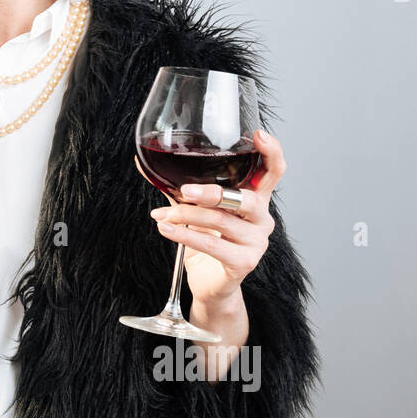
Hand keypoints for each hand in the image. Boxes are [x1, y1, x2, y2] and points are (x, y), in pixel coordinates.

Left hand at [134, 129, 286, 304]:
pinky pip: (213, 245)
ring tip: (162, 215)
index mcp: (256, 198)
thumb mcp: (194, 208)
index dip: (271, 152)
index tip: (257, 135)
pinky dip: (185, 236)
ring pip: (221, 221)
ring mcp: (257, 241)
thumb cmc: (206, 240)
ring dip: (186, 216)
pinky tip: (166, 229)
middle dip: (211, 192)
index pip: (273, 171)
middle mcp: (262, 217)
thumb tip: (143, 162)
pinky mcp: (244, 262)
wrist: (208, 282)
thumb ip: (176, 186)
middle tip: (184, 191)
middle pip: (243, 197)